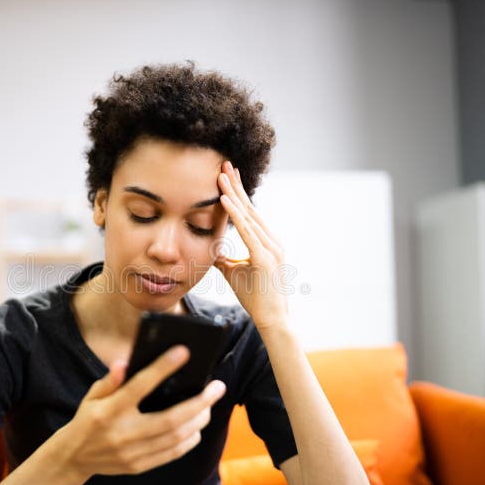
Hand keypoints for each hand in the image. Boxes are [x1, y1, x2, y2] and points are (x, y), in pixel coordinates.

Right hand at [59, 346, 226, 476]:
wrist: (73, 457)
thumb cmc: (88, 419)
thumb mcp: (92, 395)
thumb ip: (110, 380)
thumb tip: (125, 362)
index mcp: (109, 411)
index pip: (139, 386)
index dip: (162, 369)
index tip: (183, 352)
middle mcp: (122, 433)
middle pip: (170, 419)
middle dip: (199, 402)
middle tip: (217, 387)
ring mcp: (132, 453)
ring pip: (176, 438)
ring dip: (199, 420)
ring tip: (210, 404)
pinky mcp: (139, 466)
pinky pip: (172, 454)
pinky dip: (189, 440)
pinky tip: (198, 426)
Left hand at [213, 160, 290, 330]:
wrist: (272, 319)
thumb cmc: (256, 297)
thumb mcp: (235, 273)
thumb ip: (225, 258)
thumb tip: (212, 250)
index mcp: (267, 243)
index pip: (250, 213)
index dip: (238, 193)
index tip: (227, 176)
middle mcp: (272, 241)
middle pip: (250, 208)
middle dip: (236, 186)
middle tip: (224, 164)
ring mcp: (271, 248)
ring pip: (248, 216)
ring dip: (233, 194)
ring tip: (220, 176)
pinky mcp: (265, 257)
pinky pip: (247, 231)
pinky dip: (235, 214)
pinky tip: (224, 200)